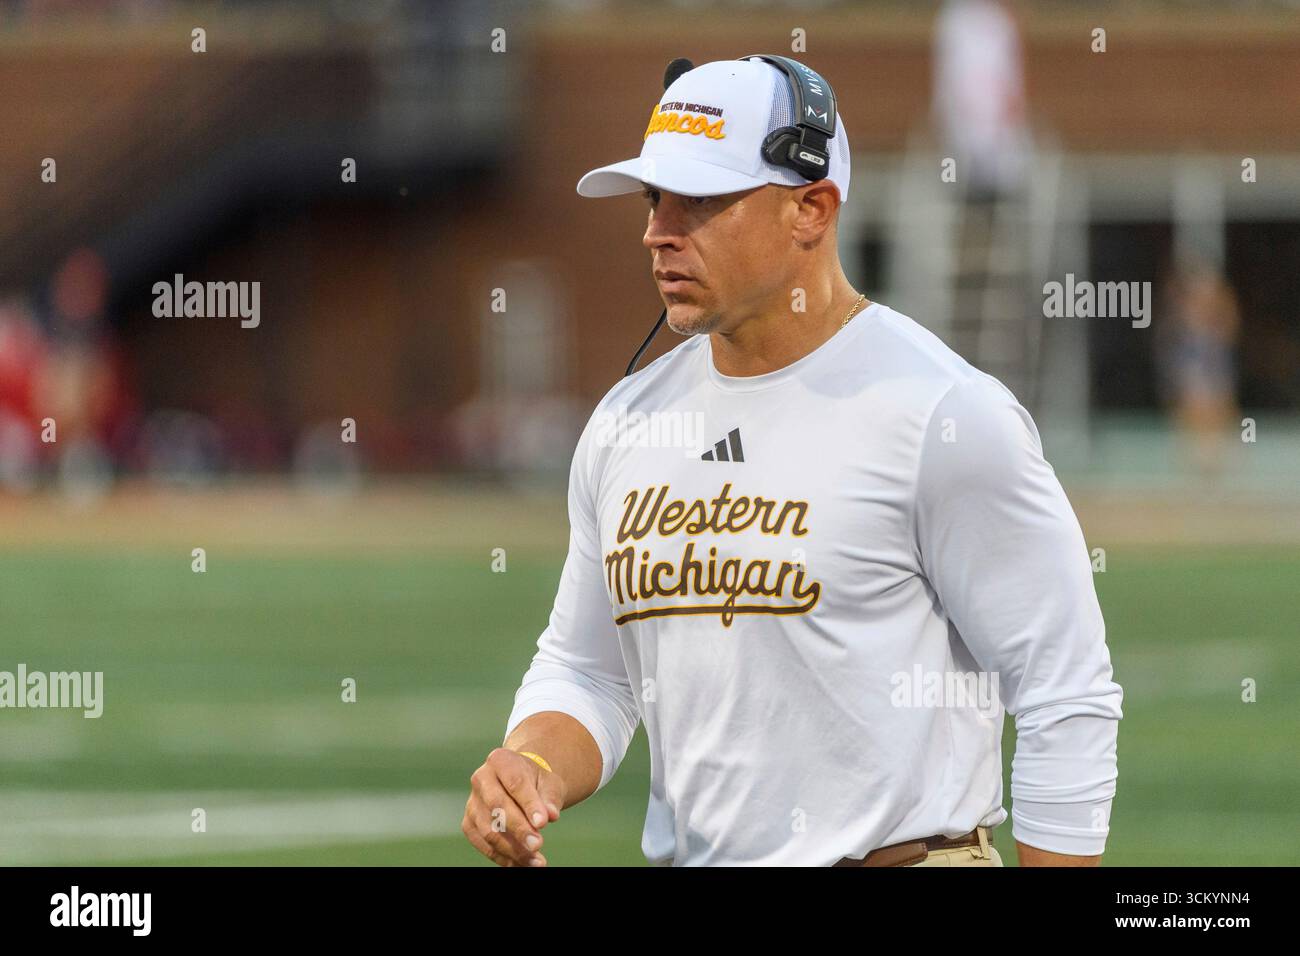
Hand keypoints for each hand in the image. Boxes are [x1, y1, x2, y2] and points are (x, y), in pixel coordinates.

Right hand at [463, 748, 565, 866]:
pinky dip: (502, 857)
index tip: (544, 823)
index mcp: (501, 760)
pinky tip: (521, 864)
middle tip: (538, 845)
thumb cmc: (537, 783)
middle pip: (497, 806)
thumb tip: (551, 815)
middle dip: (519, 829)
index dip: (529, 804)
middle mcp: (481, 778)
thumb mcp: (549, 784)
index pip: (515, 782)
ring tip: (536, 861)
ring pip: (488, 829)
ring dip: (512, 849)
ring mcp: (472, 802)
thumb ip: (550, 798)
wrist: (522, 785)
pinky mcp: (469, 823)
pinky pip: (482, 843)